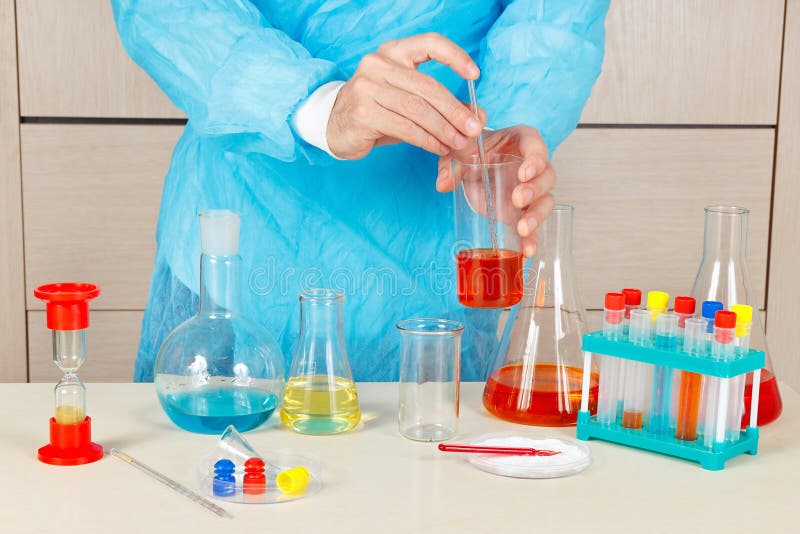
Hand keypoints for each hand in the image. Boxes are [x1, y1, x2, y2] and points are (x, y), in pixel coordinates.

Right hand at [327, 33, 484, 159]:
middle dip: (455, 110)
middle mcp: (378, 65)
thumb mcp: (408, 101)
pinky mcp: (363, 113)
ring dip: (443, 129)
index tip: (475, 74)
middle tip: (473, 129)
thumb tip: (477, 117)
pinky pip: (405, 128)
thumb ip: (440, 105)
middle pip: (427, 87)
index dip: (454, 56)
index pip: (429, 43)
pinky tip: (438, 148)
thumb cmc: (376, 111)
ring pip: (418, 110)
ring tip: (458, 142)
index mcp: (392, 52)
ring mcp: (368, 88)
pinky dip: (427, 140)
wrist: (332, 124)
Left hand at [436, 125, 555, 257]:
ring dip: (537, 216)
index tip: (523, 173)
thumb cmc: (473, 152)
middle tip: (517, 198)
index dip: (535, 160)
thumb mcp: (458, 153)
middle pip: (546, 176)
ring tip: (523, 229)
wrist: (473, 165)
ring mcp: (533, 190)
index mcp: (522, 141)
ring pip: (545, 201)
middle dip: (535, 189)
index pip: (537, 147)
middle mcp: (534, 166)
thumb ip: (451, 164)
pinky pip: (535, 225)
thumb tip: (443, 183)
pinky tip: (527, 250)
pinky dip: (532, 238)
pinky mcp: (525, 211)